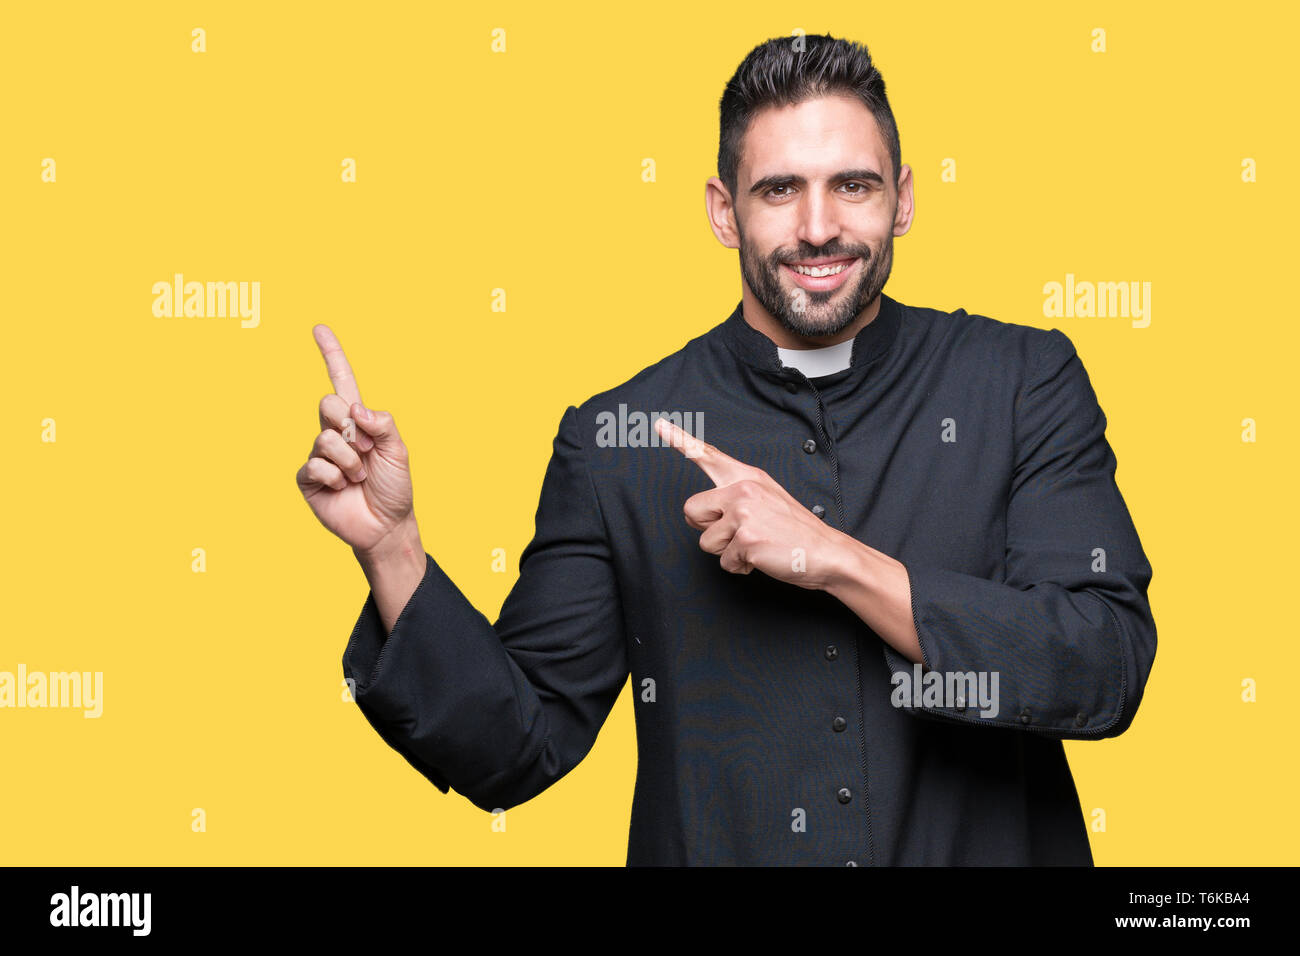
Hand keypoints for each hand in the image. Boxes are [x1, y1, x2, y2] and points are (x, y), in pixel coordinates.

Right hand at [296, 324, 417, 556]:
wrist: (387, 525)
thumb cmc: (395, 487)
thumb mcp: (399, 451)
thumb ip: (383, 424)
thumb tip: (355, 408)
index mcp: (357, 421)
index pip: (341, 382)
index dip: (331, 355)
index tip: (319, 328)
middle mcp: (334, 433)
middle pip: (328, 403)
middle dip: (349, 426)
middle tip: (366, 452)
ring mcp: (319, 455)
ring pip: (325, 438)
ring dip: (350, 461)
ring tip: (359, 478)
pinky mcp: (308, 479)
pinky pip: (315, 465)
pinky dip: (336, 477)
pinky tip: (343, 489)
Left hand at [655, 417, 849, 589]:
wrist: (826, 552)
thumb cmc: (796, 531)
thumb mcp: (767, 500)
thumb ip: (734, 498)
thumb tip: (701, 512)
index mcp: (747, 477)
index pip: (708, 455)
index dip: (680, 440)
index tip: (659, 425)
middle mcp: (743, 490)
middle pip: (692, 510)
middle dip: (708, 528)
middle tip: (737, 533)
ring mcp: (744, 513)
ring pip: (706, 541)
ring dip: (727, 551)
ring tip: (756, 545)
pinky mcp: (746, 538)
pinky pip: (725, 561)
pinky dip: (741, 566)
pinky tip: (761, 557)